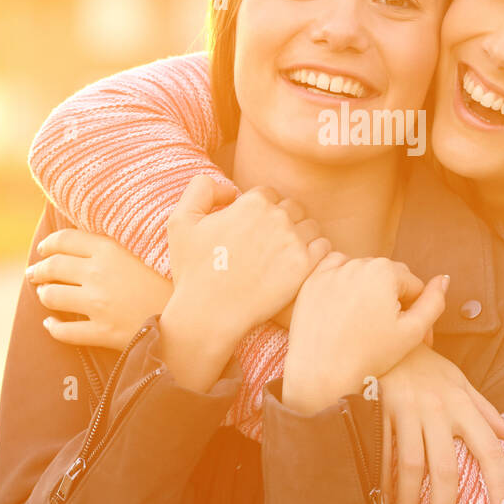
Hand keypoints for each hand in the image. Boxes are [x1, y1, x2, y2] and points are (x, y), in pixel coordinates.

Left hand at [28, 229, 172, 350]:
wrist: (194, 315)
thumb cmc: (174, 279)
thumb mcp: (148, 250)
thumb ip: (120, 244)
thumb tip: (98, 239)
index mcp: (109, 249)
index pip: (65, 240)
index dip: (50, 244)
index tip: (44, 249)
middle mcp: (98, 274)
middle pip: (53, 266)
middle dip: (39, 269)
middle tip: (34, 272)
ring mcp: (98, 305)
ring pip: (53, 297)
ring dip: (44, 294)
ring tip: (45, 294)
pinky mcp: (102, 332)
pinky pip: (65, 332)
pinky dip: (53, 328)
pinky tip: (50, 325)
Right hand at [161, 176, 330, 351]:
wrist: (209, 313)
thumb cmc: (193, 270)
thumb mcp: (180, 221)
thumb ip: (202, 189)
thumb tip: (231, 189)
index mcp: (252, 202)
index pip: (268, 194)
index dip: (259, 211)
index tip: (252, 230)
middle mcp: (277, 217)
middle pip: (292, 208)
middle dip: (282, 220)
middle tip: (269, 244)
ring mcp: (294, 242)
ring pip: (310, 226)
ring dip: (301, 235)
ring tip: (284, 255)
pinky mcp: (305, 266)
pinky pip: (323, 247)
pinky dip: (316, 253)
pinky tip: (300, 265)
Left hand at [283, 253, 448, 414]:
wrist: (321, 374)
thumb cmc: (369, 356)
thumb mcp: (413, 332)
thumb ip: (434, 302)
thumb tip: (443, 279)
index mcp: (385, 270)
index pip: (414, 285)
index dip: (419, 312)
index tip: (418, 337)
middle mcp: (357, 262)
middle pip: (388, 277)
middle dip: (394, 300)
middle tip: (393, 332)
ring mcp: (331, 270)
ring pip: (363, 273)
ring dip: (370, 291)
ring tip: (368, 322)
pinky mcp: (311, 281)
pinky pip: (335, 272)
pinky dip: (343, 282)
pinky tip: (346, 306)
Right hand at [378, 344, 503, 503]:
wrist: (390, 337)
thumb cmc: (429, 365)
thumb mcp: (462, 382)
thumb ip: (487, 413)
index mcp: (461, 404)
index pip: (488, 448)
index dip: (499, 482)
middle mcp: (436, 410)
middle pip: (443, 469)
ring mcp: (406, 412)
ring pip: (409, 466)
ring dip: (408, 503)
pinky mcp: (380, 413)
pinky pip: (382, 454)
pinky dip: (383, 481)